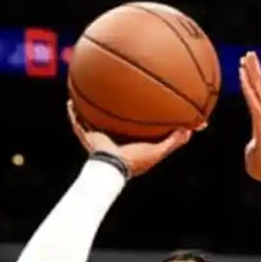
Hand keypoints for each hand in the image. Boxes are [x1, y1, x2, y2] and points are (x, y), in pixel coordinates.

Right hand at [67, 100, 190, 176]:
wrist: (114, 167)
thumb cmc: (136, 161)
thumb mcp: (158, 151)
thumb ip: (174, 141)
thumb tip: (190, 129)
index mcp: (129, 143)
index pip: (133, 129)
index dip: (137, 119)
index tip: (143, 106)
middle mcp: (113, 140)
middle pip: (112, 123)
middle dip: (112, 112)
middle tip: (115, 95)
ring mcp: (99, 138)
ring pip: (93, 121)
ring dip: (91, 111)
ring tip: (89, 94)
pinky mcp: (87, 137)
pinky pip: (77, 123)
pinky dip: (73, 114)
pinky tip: (70, 101)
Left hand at [239, 51, 260, 209]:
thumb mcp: (254, 152)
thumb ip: (253, 145)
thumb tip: (252, 147)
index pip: (258, 96)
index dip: (253, 80)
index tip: (248, 67)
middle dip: (255, 69)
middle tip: (249, 53)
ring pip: (259, 89)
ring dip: (253, 72)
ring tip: (247, 56)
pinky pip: (253, 98)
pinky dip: (248, 86)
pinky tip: (242, 74)